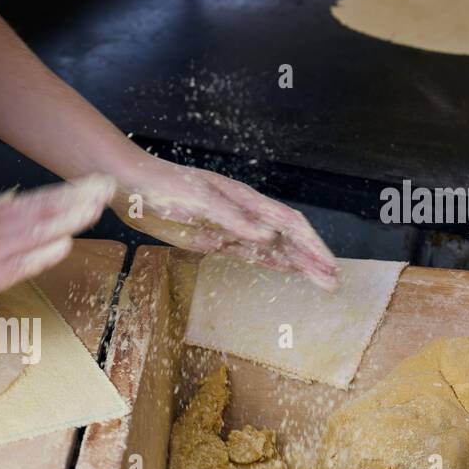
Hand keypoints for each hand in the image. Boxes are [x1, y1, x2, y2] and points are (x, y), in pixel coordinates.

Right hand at [0, 175, 116, 313]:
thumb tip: (17, 201)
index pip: (35, 200)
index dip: (67, 192)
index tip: (94, 184)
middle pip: (41, 211)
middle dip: (77, 199)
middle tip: (107, 188)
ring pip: (33, 232)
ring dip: (67, 220)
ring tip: (96, 209)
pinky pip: (16, 266)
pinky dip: (40, 255)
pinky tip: (63, 245)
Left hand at [112, 156, 338, 290]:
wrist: (133, 186)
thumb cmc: (166, 186)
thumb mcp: (200, 200)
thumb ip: (234, 220)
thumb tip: (268, 237)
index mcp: (246, 201)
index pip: (289, 225)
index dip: (311, 247)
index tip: (329, 266)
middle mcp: (245, 215)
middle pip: (288, 239)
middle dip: (312, 260)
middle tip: (334, 282)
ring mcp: (231, 228)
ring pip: (273, 248)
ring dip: (298, 264)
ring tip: (322, 282)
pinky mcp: (213, 239)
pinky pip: (250, 254)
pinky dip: (272, 262)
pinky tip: (288, 270)